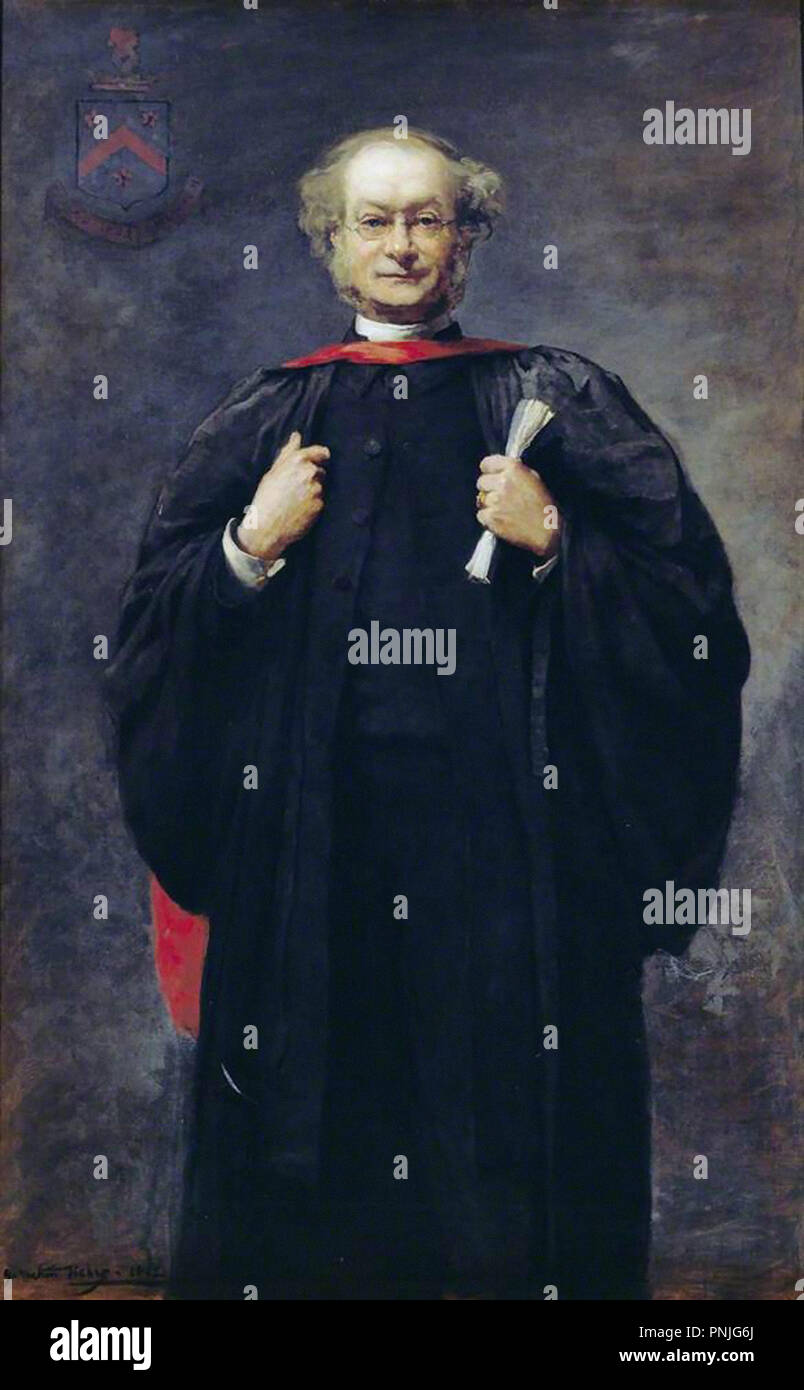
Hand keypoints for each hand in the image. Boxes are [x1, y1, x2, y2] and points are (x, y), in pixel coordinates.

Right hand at [237, 430, 329, 562]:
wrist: (266, 526)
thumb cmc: (266, 497)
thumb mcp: (273, 471)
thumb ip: (288, 452)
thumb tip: (297, 436)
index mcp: (298, 461)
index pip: (321, 452)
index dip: (321, 456)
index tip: (321, 459)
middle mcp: (310, 473)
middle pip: (320, 471)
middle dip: (312, 478)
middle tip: (295, 489)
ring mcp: (317, 489)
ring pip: (320, 487)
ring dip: (312, 492)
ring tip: (295, 501)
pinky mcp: (320, 505)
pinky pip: (320, 502)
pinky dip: (313, 505)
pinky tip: (299, 510)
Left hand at [475, 454, 560, 558]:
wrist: (547, 530)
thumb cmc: (544, 506)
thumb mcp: (534, 479)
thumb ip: (516, 472)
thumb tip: (502, 470)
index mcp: (514, 469)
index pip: (486, 463)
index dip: (489, 471)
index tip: (492, 476)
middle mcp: (502, 482)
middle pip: (481, 482)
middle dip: (489, 489)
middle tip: (501, 497)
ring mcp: (495, 500)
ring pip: (480, 499)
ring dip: (489, 505)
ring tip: (505, 510)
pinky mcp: (491, 517)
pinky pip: (481, 515)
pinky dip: (488, 519)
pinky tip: (502, 520)